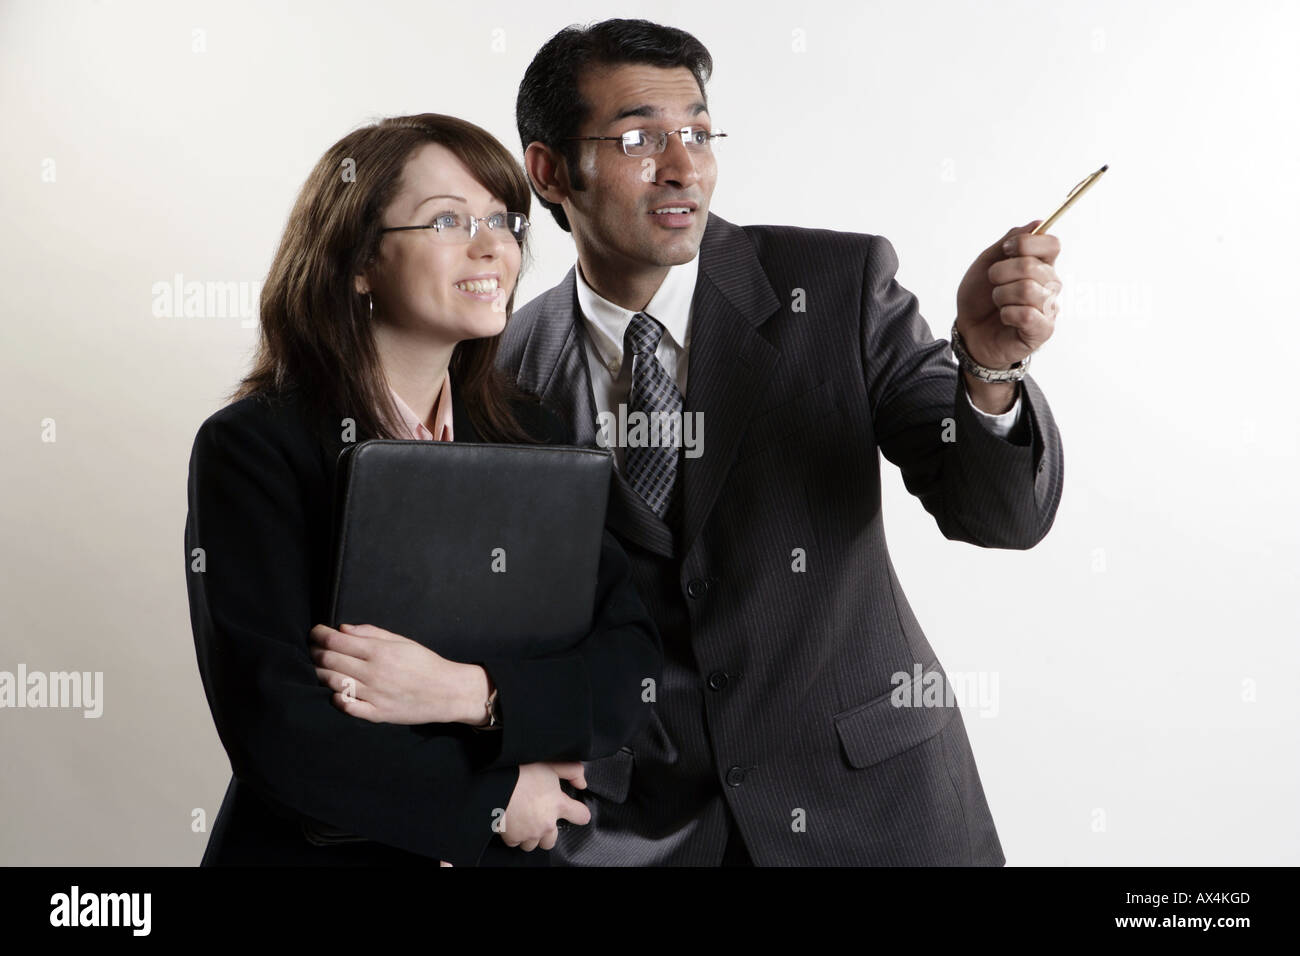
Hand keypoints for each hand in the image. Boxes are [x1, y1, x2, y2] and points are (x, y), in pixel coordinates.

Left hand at [309, 623, 485, 724]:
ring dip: (320, 675)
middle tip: (312, 650)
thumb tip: (342, 629)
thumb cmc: (425, 663)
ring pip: (333, 683)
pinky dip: (337, 700)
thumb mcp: (402, 641)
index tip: (315, 632)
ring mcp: (374, 695)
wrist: (448, 692)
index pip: (337, 641)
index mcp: (379, 651)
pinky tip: (336, 693)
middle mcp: (373, 673)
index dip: (320, 635)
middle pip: (330, 661)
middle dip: (315, 653)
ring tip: (319, 669)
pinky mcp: (377, 714)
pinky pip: (348, 708)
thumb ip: (371, 633)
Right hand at [501, 762, 590, 851]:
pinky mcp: (513, 838)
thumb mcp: (550, 764)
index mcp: (558, 805)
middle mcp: (547, 823)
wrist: (494, 785)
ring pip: (533, 844)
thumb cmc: (521, 773)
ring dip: (529, 835)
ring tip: (522, 819)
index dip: (580, 813)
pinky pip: (515, 842)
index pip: (581, 816)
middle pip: (552, 840)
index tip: (576, 812)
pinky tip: (510, 821)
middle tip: (537, 817)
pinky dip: (513, 835)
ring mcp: (530, 833)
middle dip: (546, 832)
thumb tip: (582, 782)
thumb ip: (571, 771)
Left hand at [955, 219, 1061, 369]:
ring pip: (1027, 289)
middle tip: (993, 284)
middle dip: (1001, 273)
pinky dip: (1007, 314)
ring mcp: (1048, 308)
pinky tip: (1004, 317)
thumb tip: (1037, 223)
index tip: (1005, 251)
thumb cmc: (980, 298)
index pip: (1051, 244)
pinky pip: (1027, 315)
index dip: (1027, 244)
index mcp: (1041, 265)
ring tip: (998, 303)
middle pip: (1032, 266)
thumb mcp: (987, 262)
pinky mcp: (1043, 330)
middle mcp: (1050, 285)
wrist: (969, 331)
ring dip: (1001, 295)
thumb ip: (1010, 241)